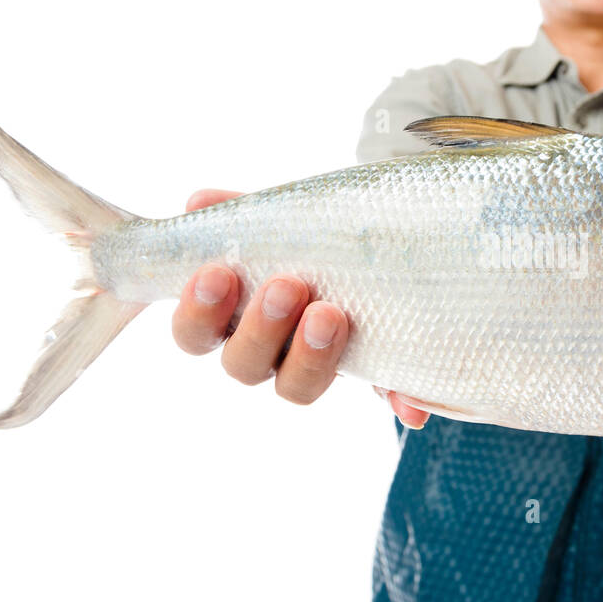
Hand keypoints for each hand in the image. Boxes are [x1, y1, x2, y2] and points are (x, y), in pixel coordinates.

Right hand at [172, 189, 416, 418]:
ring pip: (296, 387)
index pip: (195, 333)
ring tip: (330, 313)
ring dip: (311, 357)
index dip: (199, 311)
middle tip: (286, 286)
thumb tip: (199, 201)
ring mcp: (317, 368)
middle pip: (243, 366)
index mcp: (232, 319)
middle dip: (260, 327)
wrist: (374, 243)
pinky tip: (406, 400)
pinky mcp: (375, 372)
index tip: (215, 272)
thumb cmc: (307, 235)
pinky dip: (398, 399)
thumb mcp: (279, 218)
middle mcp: (268, 354)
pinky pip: (383, 395)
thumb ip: (242, 213)